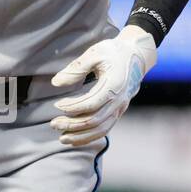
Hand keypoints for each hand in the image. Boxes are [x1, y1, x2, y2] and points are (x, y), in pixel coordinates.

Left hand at [50, 26, 156, 145]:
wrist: (136, 56)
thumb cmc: (113, 52)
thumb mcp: (94, 53)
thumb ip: (76, 68)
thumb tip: (56, 82)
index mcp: (114, 85)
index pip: (91, 103)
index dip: (72, 107)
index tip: (57, 105)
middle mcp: (119, 100)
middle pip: (94, 120)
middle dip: (72, 124)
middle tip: (54, 124)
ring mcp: (120, 108)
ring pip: (100, 129)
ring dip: (80, 136)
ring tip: (62, 138)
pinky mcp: (117, 112)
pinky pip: (104, 129)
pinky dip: (89, 137)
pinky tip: (74, 139)